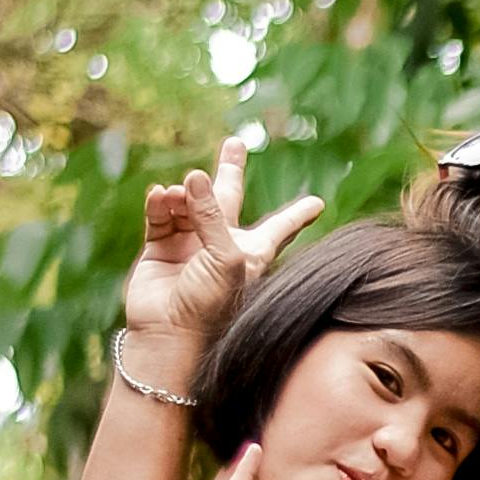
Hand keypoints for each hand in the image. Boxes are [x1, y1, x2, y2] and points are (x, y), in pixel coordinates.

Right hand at [126, 138, 324, 349]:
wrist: (172, 335)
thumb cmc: (212, 305)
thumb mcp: (226, 257)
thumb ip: (212, 215)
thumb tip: (195, 175)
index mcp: (254, 253)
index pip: (281, 228)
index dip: (299, 215)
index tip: (319, 203)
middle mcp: (223, 245)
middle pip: (229, 199)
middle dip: (232, 171)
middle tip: (237, 143)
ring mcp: (190, 245)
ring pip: (188, 203)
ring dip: (184, 194)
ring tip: (178, 192)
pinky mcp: (160, 249)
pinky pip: (160, 215)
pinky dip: (160, 203)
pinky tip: (161, 195)